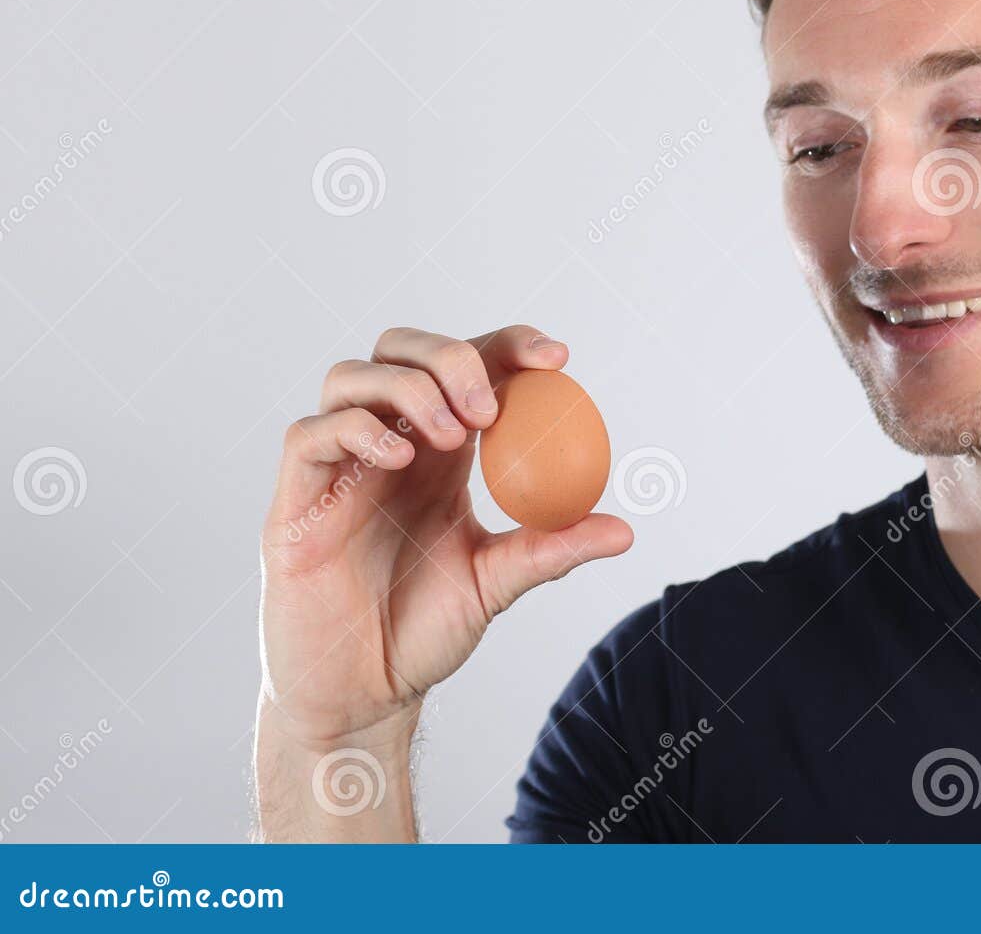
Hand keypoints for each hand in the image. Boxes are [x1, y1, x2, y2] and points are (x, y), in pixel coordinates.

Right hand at [253, 325, 632, 838]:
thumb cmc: (422, 632)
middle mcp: (388, 445)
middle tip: (491, 408)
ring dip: (408, 388)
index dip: (509, 346)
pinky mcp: (295, 499)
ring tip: (453, 437)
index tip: (557, 359)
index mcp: (439, 453)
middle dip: (451, 357)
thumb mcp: (497, 583)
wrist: (361, 693)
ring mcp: (337, 466)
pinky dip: (359, 429)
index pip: (469, 367)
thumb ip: (551, 549)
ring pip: (351, 376)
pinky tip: (401, 459)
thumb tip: (624, 531)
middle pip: (403, 350)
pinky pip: (311, 434)